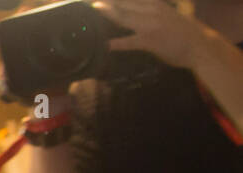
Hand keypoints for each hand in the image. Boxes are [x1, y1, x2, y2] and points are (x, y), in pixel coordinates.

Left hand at [94, 0, 212, 70]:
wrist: (201, 45)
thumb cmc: (185, 32)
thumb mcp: (171, 13)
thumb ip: (155, 10)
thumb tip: (145, 9)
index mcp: (157, 4)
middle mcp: (153, 10)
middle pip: (126, 2)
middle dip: (109, 0)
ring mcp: (151, 24)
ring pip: (125, 16)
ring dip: (109, 12)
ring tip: (94, 8)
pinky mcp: (151, 40)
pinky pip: (130, 42)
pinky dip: (117, 43)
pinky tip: (106, 45)